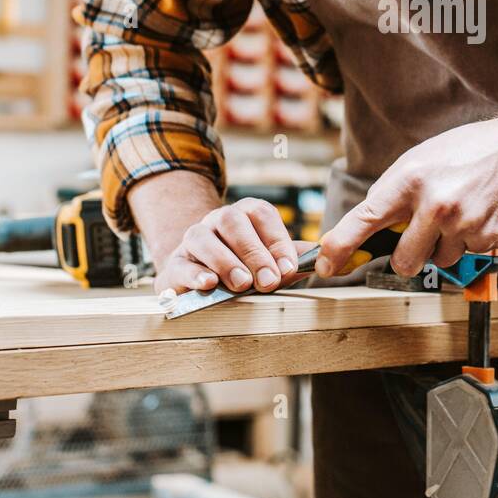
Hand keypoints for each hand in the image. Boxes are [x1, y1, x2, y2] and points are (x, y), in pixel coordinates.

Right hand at [153, 197, 307, 296]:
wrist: (201, 277)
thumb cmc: (244, 266)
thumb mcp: (270, 260)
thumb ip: (292, 258)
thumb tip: (322, 258)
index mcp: (245, 214)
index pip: (262, 214)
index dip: (277, 239)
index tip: (289, 268)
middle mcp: (217, 220)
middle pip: (232, 221)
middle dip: (254, 252)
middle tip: (268, 280)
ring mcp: (193, 239)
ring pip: (203, 238)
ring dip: (225, 261)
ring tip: (242, 283)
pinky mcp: (174, 264)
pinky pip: (181, 263)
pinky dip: (195, 274)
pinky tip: (209, 284)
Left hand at [316, 111, 497, 279]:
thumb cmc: (471, 150)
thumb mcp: (422, 157)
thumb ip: (395, 191)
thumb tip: (367, 225)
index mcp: (410, 178)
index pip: (364, 220)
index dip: (338, 248)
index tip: (324, 265)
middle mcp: (434, 204)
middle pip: (403, 261)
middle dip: (408, 256)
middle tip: (423, 234)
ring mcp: (463, 224)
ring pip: (438, 261)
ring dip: (444, 246)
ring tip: (461, 212)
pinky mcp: (487, 238)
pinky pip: (467, 256)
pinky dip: (470, 242)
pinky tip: (481, 213)